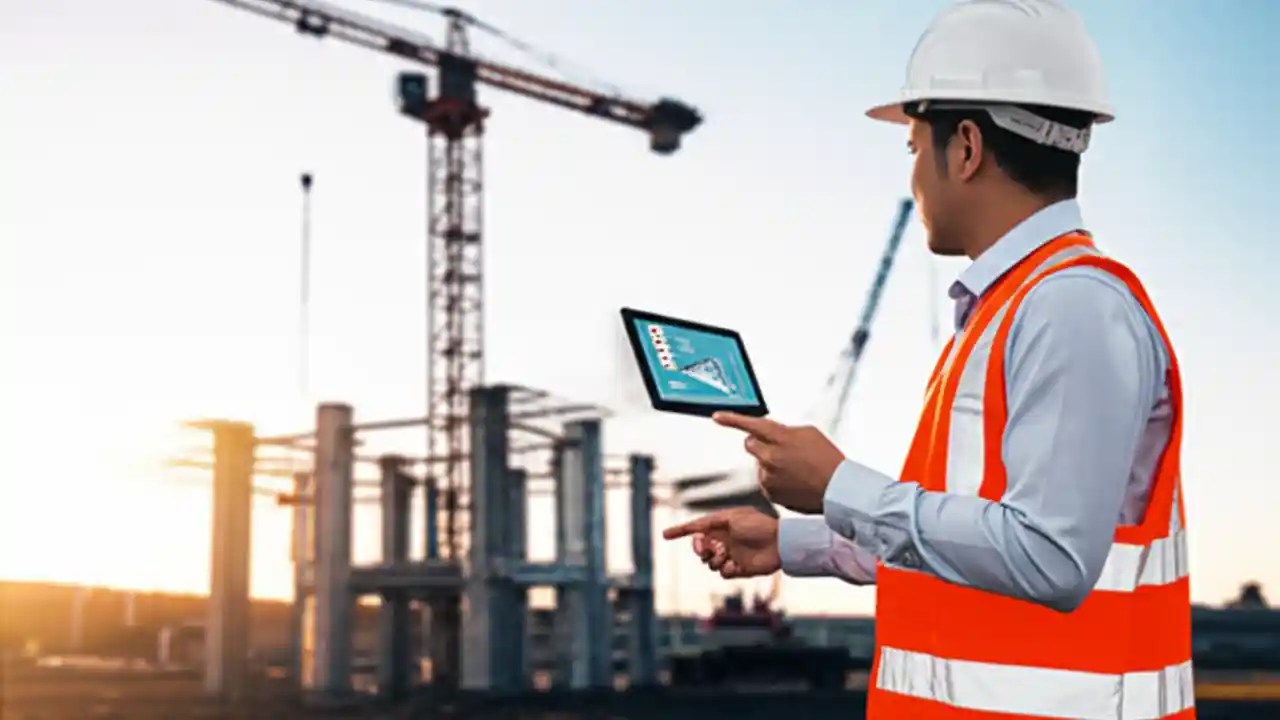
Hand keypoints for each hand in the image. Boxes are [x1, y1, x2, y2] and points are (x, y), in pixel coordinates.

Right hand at [662, 507, 779, 578]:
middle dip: (698, 549)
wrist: (779, 543)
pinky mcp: (739, 569)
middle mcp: (724, 541)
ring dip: (714, 559)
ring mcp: (731, 556)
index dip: (680, 531)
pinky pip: (723, 573)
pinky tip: (735, 564)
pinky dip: (725, 569)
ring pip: (709, 563)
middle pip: (700, 549)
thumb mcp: (732, 517)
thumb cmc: (758, 525)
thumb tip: (695, 530)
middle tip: (707, 548)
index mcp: (721, 526)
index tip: (665, 535)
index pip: (696, 529)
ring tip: (725, 554)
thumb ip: (711, 523)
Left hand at [713, 412, 844, 513]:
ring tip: (796, 470)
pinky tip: (794, 482)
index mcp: (782, 438)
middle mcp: (771, 457)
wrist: (837, 490)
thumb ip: (785, 431)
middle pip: (750, 444)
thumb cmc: (827, 460)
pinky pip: (766, 481)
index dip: (732, 419)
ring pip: (760, 464)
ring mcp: (768, 477)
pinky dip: (776, 480)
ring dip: (771, 464)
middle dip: (759, 444)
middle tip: (778, 448)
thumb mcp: (809, 434)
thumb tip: (772, 434)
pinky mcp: (770, 493)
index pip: (751, 425)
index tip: (717, 417)